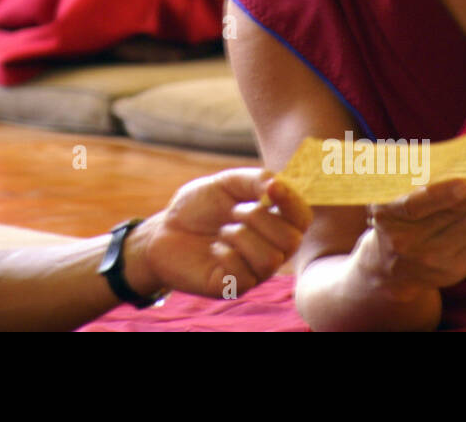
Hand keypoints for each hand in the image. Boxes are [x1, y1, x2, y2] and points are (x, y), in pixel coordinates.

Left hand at [126, 169, 310, 299]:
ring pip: (270, 259)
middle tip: (233, 211)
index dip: (292, 202)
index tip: (271, 188)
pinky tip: (214, 249)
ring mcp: (254, 271)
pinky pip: (245, 274)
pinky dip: (226, 254)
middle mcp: (270, 249)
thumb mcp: (226, 183)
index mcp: (273, 222)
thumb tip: (278, 184)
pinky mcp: (234, 286)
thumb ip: (255, 179)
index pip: (302, 217)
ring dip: (241, 236)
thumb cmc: (198, 207)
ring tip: (222, 230)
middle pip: (291, 240)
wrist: (163, 231)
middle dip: (259, 218)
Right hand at [356, 167, 465, 295]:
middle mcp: (410, 242)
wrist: (392, 268)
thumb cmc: (394, 218)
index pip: (415, 206)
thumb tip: (458, 154)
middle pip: (455, 216)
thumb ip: (411, 179)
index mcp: (388, 217)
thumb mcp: (388, 198)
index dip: (441, 195)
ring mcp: (436, 258)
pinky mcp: (457, 268)